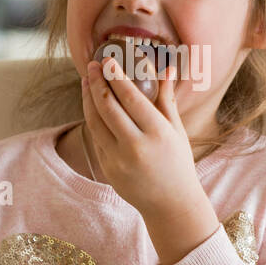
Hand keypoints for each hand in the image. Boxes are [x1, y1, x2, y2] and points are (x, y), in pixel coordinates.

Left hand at [81, 58, 204, 219]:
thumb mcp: (176, 130)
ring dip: (88, 98)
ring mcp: (118, 160)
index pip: (130, 98)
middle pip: (107, 107)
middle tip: (92, 64)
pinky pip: (96, 138)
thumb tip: (167, 67)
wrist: (171, 204)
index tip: (107, 60)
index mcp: (157, 133)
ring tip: (87, 80)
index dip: (116, 76)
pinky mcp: (107, 168)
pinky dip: (92, 118)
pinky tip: (91, 104)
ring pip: (95, 121)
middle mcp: (136, 146)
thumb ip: (167, 98)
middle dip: (97, 82)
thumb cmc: (178, 162)